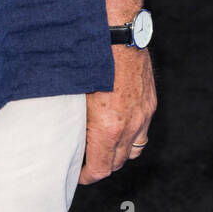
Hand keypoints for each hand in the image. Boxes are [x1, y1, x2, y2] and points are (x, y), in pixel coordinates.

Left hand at [78, 47, 156, 183]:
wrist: (118, 35)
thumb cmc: (91, 61)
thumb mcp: (74, 94)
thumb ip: (73, 120)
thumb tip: (62, 133)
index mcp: (108, 127)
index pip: (100, 168)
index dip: (86, 176)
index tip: (77, 174)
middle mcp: (130, 125)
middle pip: (117, 162)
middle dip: (101, 165)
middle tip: (85, 160)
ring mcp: (143, 115)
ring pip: (134, 149)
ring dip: (118, 153)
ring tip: (102, 146)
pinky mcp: (150, 104)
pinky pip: (143, 131)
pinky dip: (131, 135)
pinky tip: (119, 126)